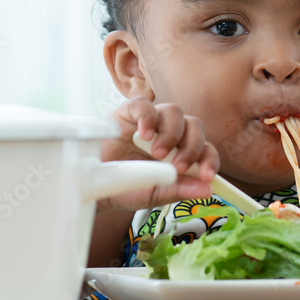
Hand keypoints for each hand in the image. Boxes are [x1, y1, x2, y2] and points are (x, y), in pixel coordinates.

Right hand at [98, 97, 218, 211]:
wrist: (89, 186)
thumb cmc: (123, 188)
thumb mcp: (154, 194)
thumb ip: (179, 190)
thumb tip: (208, 190)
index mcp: (181, 152)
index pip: (206, 149)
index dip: (210, 160)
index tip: (207, 177)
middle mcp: (170, 133)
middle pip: (195, 126)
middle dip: (192, 147)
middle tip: (177, 167)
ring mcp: (150, 121)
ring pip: (175, 111)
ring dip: (171, 134)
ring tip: (157, 154)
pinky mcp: (129, 112)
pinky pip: (145, 105)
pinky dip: (148, 118)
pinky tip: (143, 135)